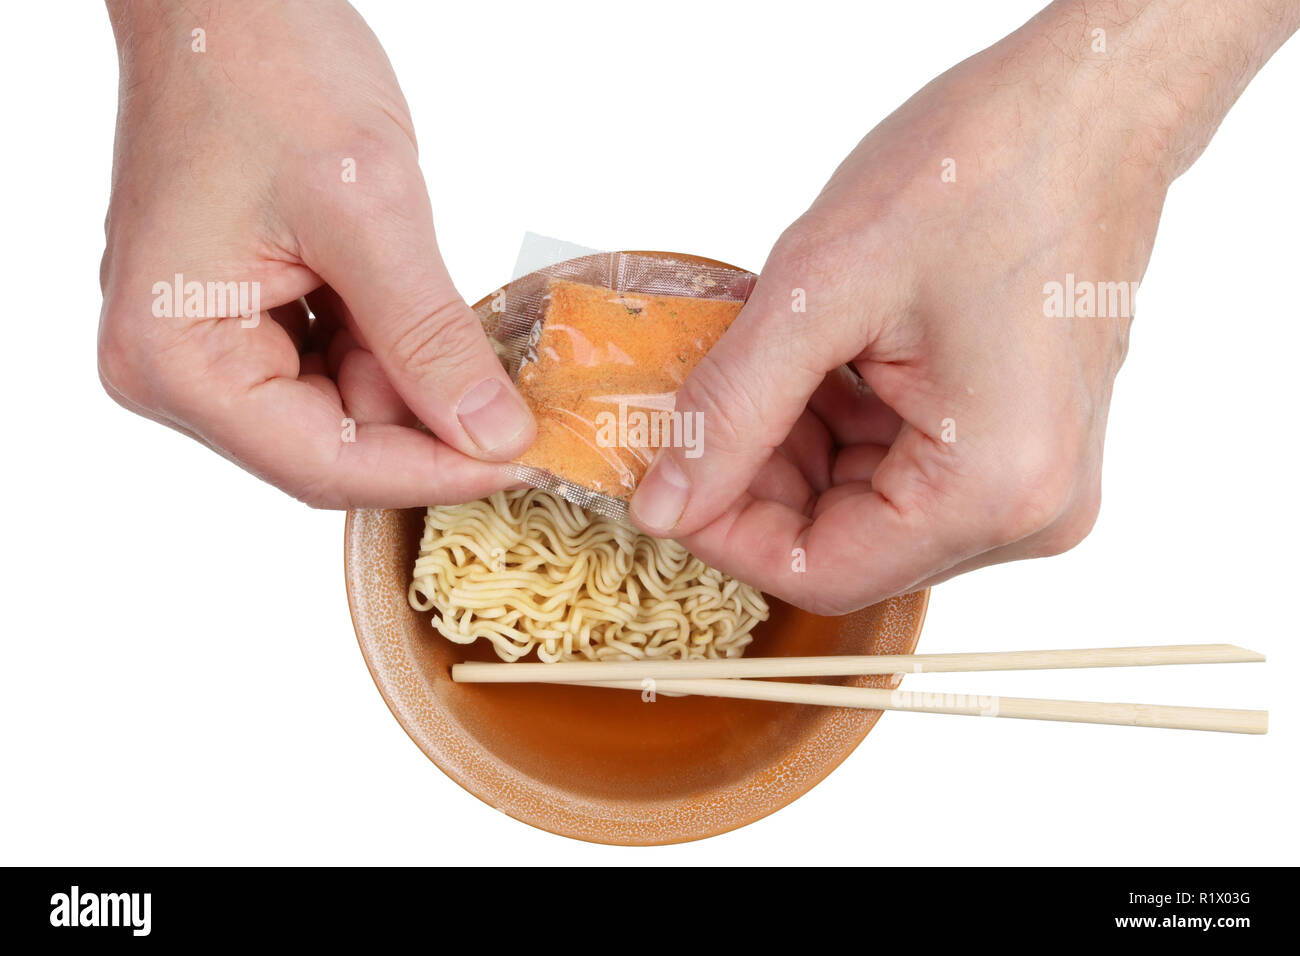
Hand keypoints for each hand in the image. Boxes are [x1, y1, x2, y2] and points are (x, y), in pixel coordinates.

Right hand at [98, 0, 534, 506]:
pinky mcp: (241, 319)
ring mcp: (206, 347)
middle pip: (331, 450)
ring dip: (414, 381)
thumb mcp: (369, 213)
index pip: (322, 466)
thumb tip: (495, 438)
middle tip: (519, 400)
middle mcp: (174, 371)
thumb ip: (430, 339)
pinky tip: (423, 308)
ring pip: (342, 413)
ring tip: (467, 329)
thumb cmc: (268, 71)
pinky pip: (334, 368)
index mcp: (176, 358)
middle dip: (428, 423)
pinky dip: (392, 351)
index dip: (434, 473)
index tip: (524, 462)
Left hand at [629, 0, 1298, 613]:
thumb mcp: (820, 290)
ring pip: (863, 506)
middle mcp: (1029, 507)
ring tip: (747, 367)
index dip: (723, 534)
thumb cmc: (984, 168)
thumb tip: (663, 504)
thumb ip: (732, 410)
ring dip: (789, 449)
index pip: (823, 571)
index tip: (659, 481)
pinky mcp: (1017, 442)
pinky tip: (803, 361)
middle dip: (753, 482)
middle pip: (844, 542)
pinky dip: (834, 425)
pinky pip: (899, 468)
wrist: (1088, 105)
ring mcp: (1030, 477)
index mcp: (993, 487)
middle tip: (690, 411)